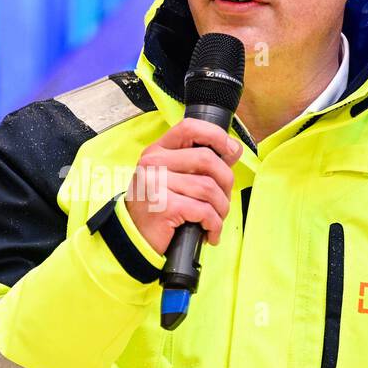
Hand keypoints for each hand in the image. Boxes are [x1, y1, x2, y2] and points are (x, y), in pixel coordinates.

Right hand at [124, 118, 241, 255]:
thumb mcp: (172, 179)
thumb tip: (233, 149)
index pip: (189, 128)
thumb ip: (198, 163)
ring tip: (215, 220)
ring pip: (209, 188)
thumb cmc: (156, 210)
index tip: (231, 151)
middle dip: (225, 182)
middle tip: (222, 200)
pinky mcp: (165, 207)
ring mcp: (157, 184)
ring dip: (221, 208)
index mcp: (157, 151)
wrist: (134, 240)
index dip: (216, 136)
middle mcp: (154, 164)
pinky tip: (210, 233)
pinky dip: (214, 225)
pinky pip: (204, 211)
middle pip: (207, 159)